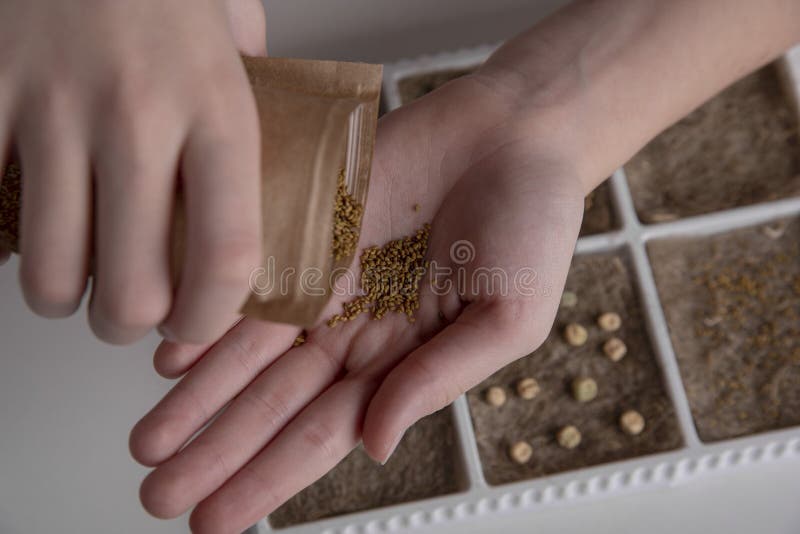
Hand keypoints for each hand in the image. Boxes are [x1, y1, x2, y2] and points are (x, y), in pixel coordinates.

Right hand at [0, 0, 265, 343]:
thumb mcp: (239, 42)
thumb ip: (257, 116)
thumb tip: (271, 182)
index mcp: (218, 108)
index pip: (228, 254)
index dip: (211, 316)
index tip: (198, 325)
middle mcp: (137, 115)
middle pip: (132, 290)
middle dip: (133, 325)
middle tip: (136, 310)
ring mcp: (52, 109)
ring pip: (51, 276)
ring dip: (67, 298)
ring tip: (82, 275)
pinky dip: (8, 246)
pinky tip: (33, 226)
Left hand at [129, 72, 585, 532]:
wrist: (514, 130)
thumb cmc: (534, 223)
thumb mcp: (509, 318)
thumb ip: (439, 380)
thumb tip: (373, 444)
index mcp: (405, 360)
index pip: (325, 433)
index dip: (270, 477)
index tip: (220, 519)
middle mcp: (356, 328)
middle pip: (272, 404)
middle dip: (216, 452)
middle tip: (159, 497)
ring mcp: (327, 281)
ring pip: (248, 352)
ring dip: (196, 400)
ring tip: (147, 444)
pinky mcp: (309, 229)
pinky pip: (252, 279)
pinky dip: (210, 318)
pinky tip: (169, 358)